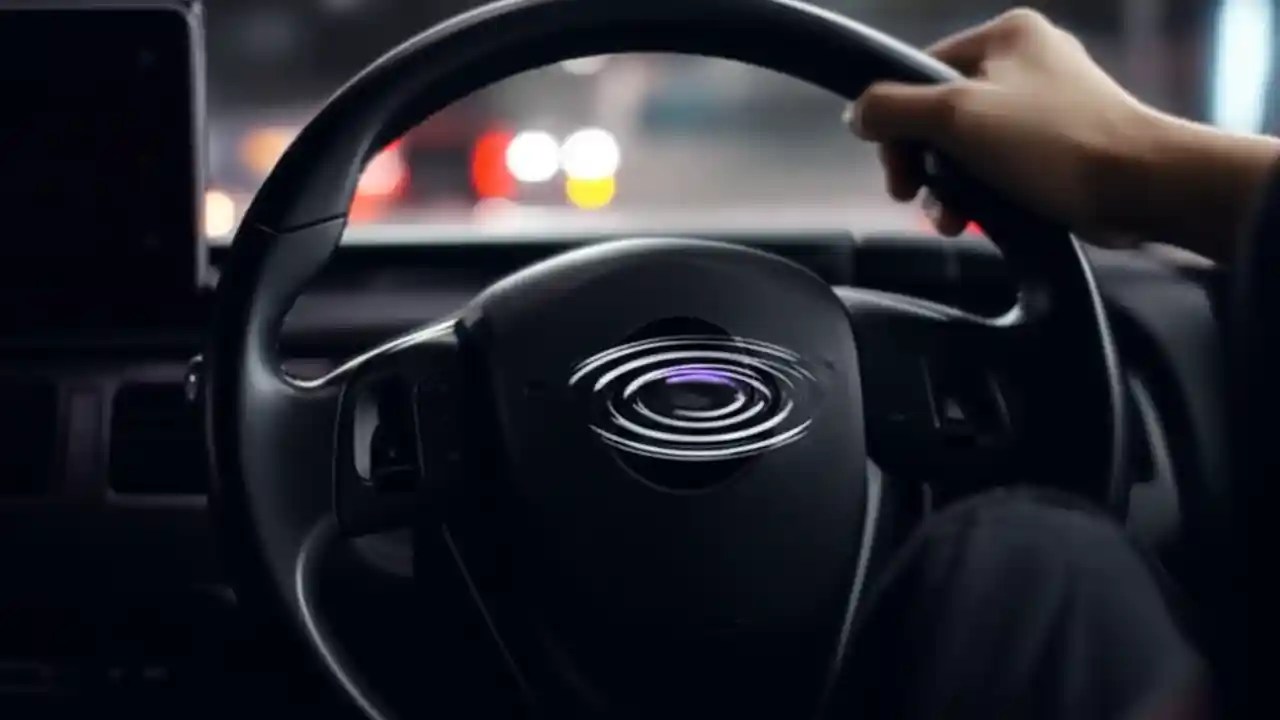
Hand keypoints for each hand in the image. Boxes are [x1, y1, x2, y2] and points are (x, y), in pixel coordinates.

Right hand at [848, 8, 1279, 259]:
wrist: (1141, 187)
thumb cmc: (1052, 142)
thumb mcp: (955, 117)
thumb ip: (893, 110)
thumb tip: (857, 113)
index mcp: (1006, 35)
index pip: (921, 71)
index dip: (898, 122)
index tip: (897, 169)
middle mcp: (1028, 62)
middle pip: (941, 114)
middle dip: (924, 163)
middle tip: (915, 197)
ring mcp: (1047, 107)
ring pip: (968, 147)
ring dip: (949, 188)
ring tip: (951, 220)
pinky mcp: (1061, 149)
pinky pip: (1000, 168)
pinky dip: (983, 195)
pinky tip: (978, 222)